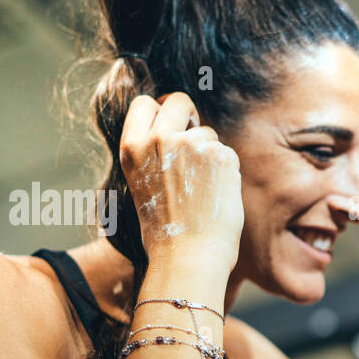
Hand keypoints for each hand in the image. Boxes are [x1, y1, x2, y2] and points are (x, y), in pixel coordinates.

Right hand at [119, 92, 243, 271]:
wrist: (187, 257)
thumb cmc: (165, 233)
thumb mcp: (142, 186)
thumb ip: (153, 156)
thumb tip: (174, 134)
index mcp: (132, 148)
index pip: (144, 104)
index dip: (161, 110)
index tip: (172, 123)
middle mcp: (159, 139)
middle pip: (180, 101)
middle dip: (190, 116)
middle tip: (196, 142)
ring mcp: (191, 145)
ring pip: (207, 134)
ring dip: (210, 155)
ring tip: (202, 191)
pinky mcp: (220, 156)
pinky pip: (227, 153)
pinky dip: (226, 172)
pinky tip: (216, 197)